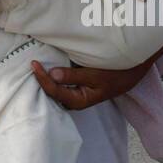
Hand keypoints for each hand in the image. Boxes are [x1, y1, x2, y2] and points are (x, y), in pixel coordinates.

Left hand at [31, 61, 149, 110]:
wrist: (133, 71)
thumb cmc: (116, 74)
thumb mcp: (97, 75)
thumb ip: (74, 75)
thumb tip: (52, 74)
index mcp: (79, 100)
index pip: (54, 91)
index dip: (42, 79)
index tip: (33, 64)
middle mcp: (75, 99)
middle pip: (52, 92)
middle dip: (40, 79)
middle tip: (29, 63)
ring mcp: (76, 91)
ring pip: (56, 87)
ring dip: (46, 76)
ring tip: (35, 62)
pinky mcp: (77, 83)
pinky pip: (61, 80)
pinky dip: (53, 71)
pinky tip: (47, 61)